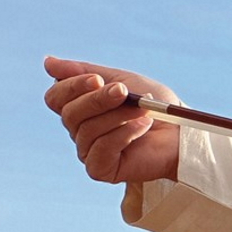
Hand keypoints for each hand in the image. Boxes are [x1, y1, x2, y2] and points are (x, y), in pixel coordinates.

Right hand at [44, 56, 180, 183]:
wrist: (183, 131)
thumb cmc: (156, 105)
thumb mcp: (122, 80)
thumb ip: (86, 72)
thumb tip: (48, 62)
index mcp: (81, 107)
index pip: (56, 96)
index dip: (72, 86)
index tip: (98, 80)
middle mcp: (80, 130)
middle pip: (70, 113)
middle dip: (99, 100)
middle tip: (124, 92)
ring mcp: (89, 151)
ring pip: (87, 130)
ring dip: (120, 115)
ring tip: (146, 110)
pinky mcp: (101, 169)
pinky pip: (101, 149)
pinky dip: (125, 134)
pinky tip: (143, 127)